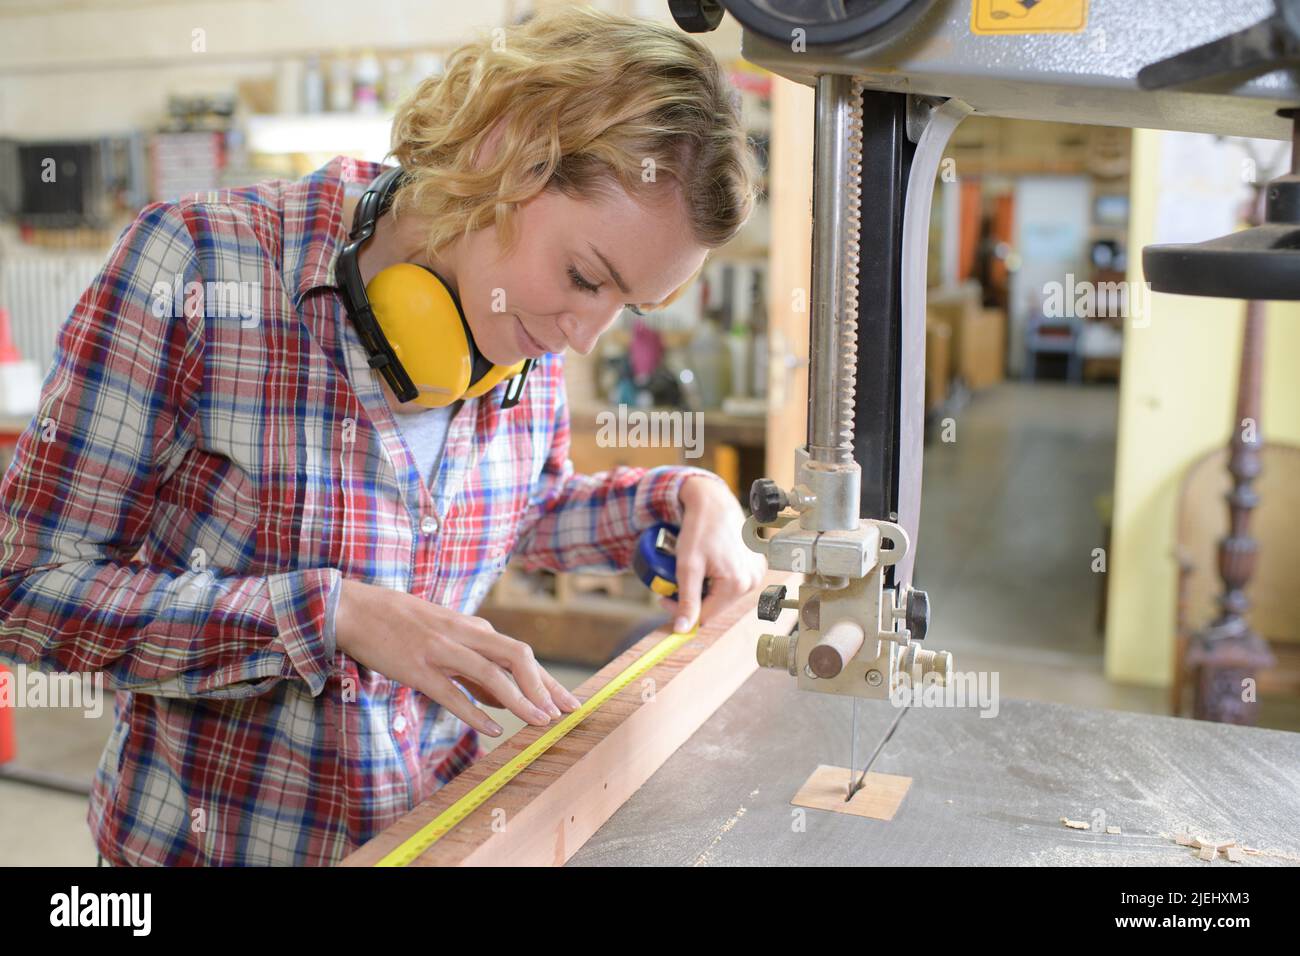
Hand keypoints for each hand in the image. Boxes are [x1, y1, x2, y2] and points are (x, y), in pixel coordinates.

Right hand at [334, 579, 579, 736]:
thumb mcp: (446, 635)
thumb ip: (474, 663)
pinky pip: (452, 693)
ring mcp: (441, 651)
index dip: (548, 680)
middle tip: (564, 714)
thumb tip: (504, 697)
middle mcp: (463, 635)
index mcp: (472, 628)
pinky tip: (495, 729)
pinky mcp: (418, 669)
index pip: (521, 654)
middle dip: (545, 687)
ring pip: (491, 674)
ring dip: (520, 699)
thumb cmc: (400, 623)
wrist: (354, 609)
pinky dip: (476, 712)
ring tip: (540, 722)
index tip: (568, 702)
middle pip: (518, 657)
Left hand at [663, 476, 766, 633]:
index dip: (682, 610)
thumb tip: (682, 630)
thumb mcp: (688, 566)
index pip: (705, 616)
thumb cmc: (700, 528)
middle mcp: (751, 581)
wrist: (713, 502)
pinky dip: (717, 579)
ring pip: (723, 596)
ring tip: (693, 570)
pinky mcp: (756, 566)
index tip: (665, 597)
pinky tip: (708, 565)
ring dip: (704, 589)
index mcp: (736, 584)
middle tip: (674, 582)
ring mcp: (756, 573)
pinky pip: (733, 583)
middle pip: (715, 606)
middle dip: (693, 598)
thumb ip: (687, 600)